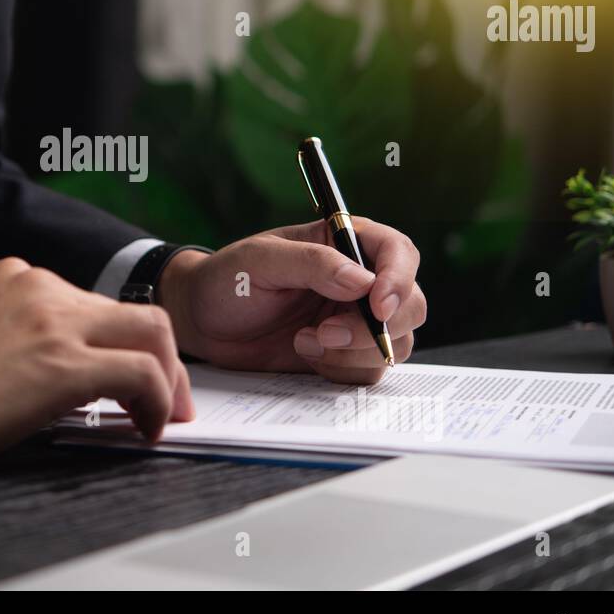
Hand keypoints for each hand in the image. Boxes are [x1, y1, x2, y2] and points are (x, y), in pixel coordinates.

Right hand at [0, 257, 193, 466]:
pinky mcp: (63, 363)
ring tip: (160, 419)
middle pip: (139, 311)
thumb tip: (67, 377)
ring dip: (168, 381)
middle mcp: (43, 287)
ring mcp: (56, 321)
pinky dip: (157, 402)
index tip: (131, 379)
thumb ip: (22, 335)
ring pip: (152, 334)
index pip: (98, 304)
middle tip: (169, 400)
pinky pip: (141, 374)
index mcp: (20, 276)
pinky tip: (144, 429)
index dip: (125, 344)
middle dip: (165, 359)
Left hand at [158, 219, 425, 383]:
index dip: (398, 279)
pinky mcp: (345, 355)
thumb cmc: (226, 280)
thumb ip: (310, 263)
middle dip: (374, 326)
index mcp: (343, 243)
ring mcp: (354, 320)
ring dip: (354, 351)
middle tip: (324, 332)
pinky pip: (369, 371)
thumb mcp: (259, 261)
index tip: (377, 305)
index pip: (398, 252)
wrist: (202, 324)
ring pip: (396, 343)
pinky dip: (342, 370)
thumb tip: (361, 280)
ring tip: (304, 341)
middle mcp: (358, 282)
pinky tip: (305, 355)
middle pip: (410, 304)